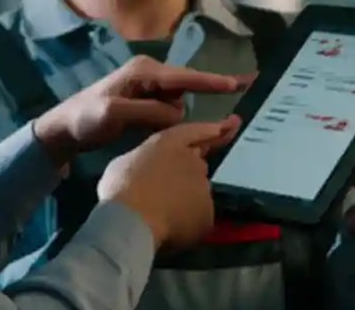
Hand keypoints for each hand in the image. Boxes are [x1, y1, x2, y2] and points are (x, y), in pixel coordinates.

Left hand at [34, 55, 240, 166]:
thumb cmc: (86, 118)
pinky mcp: (146, 103)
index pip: (183, 77)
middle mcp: (149, 74)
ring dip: (177, 117)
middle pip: (185, 89)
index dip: (210, 82)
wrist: (64, 128)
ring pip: (179, 103)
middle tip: (212, 106)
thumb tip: (178, 113)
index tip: (236, 85)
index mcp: (143, 72)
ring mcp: (148, 88)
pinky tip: (173, 131)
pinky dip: (173, 119)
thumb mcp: (114, 114)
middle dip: (200, 97)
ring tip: (163, 128)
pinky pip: (170, 109)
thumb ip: (147, 112)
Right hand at [98, 116, 241, 249]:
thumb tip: (147, 170)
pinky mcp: (207, 212)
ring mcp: (203, 187)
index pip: (197, 132)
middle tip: (168, 192)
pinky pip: (199, 217)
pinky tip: (171, 232)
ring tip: (162, 218)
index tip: (233, 123)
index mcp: (171, 143)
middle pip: (197, 165)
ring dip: (186, 201)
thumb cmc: (121, 188)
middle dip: (188, 176)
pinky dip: (189, 223)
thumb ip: (145, 161)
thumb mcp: (126, 163)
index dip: (214, 129)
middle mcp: (193, 161)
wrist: (132, 220)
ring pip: (197, 194)